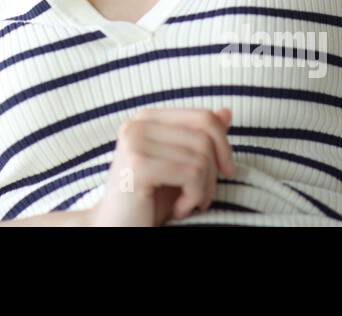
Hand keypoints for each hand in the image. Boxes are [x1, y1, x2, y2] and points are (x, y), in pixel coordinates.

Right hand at [86, 107, 235, 225]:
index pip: (203, 117)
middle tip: (200, 198)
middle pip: (205, 137)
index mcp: (146, 119)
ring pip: (201, 157)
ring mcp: (135, 143)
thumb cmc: (149, 200)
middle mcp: (137, 125)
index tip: (226, 171)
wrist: (115, 228)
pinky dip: (193, 197)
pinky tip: (178, 209)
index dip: (223, 145)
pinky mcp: (138, 165)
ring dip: (203, 190)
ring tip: (186, 204)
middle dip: (213, 173)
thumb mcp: (180, 166)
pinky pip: (191, 174)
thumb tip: (226, 112)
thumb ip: (199, 138)